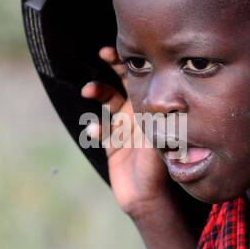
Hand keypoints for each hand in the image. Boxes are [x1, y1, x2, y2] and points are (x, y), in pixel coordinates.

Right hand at [80, 46, 175, 217]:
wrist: (150, 199)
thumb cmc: (161, 167)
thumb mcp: (159, 137)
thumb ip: (152, 115)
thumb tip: (154, 90)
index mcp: (154, 108)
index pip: (145, 77)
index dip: (132, 60)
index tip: (119, 50)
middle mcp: (140, 112)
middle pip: (124, 80)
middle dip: (113, 65)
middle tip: (103, 54)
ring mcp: (124, 126)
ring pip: (107, 100)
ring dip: (97, 91)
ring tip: (89, 91)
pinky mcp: (112, 143)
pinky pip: (98, 128)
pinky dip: (94, 127)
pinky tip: (94, 132)